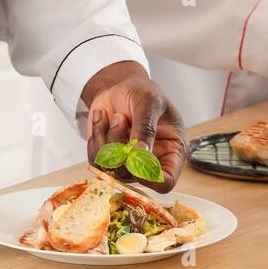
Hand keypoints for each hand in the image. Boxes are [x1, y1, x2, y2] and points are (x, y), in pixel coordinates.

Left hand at [81, 61, 185, 192]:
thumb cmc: (143, 92)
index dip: (150, 178)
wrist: (121, 87)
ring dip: (106, 139)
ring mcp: (128, 162)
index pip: (166, 182)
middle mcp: (150, 162)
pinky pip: (96, 159)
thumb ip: (146, 128)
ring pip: (110, 168)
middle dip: (120, 147)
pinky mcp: (108, 158)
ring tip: (114, 116)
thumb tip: (140, 154)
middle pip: (132, 176)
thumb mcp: (149, 102)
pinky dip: (95, 138)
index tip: (134, 158)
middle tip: (120, 118)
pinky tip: (103, 120)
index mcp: (172, 151)